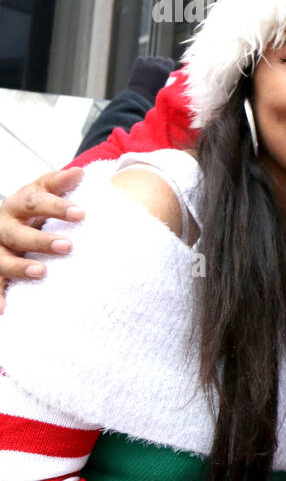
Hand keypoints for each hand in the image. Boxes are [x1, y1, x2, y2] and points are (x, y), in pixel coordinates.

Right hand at [0, 168, 84, 312]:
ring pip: (0, 259)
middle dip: (41, 240)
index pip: (36, 201)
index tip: (82, 214)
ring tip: (41, 272)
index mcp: (18, 203)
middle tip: (68, 246)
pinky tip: (4, 309)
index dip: (57, 207)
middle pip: (17, 233)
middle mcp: (2, 225)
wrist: (14, 219)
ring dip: (19, 267)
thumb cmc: (36, 207)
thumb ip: (60, 184)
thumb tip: (79, 172)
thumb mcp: (45, 191)